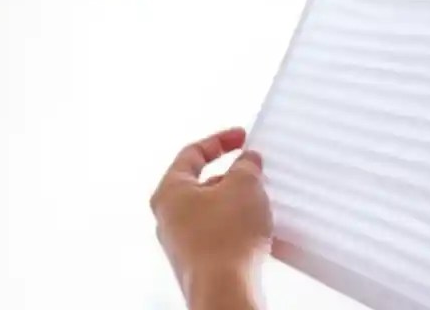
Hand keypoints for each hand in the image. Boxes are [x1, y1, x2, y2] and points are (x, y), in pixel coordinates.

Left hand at [151, 127, 270, 307]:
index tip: (241, 137)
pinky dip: (238, 229)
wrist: (225, 291)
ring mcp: (182, 244)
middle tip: (256, 173)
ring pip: (213, 212)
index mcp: (169, 192)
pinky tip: (258, 232)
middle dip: (233, 176)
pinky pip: (219, 237)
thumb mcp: (244, 185)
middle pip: (203, 184)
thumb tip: (248, 161)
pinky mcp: (199, 264)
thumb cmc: (225, 239)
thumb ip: (246, 165)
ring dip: (237, 204)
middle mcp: (169, 218)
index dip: (220, 141)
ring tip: (261, 203)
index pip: (192, 154)